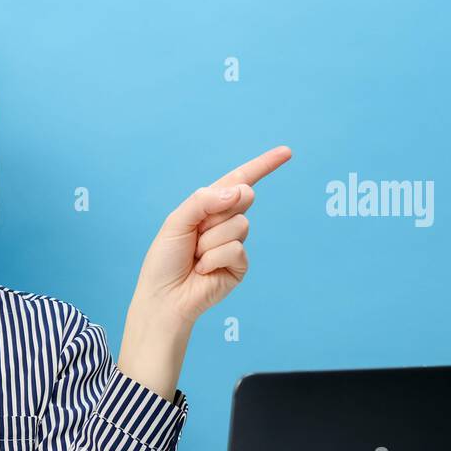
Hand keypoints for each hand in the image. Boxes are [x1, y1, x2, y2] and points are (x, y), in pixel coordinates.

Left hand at [114, 145, 290, 400]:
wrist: (164, 298)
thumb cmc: (164, 261)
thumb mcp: (176, 222)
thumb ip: (204, 201)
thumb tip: (242, 190)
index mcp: (208, 208)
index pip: (239, 181)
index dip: (262, 166)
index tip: (286, 152)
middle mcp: (224, 223)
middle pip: (243, 197)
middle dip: (217, 212)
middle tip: (196, 233)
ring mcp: (234, 244)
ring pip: (239, 225)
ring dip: (211, 241)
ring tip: (196, 256)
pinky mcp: (240, 266)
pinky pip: (236, 250)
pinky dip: (215, 258)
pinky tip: (203, 270)